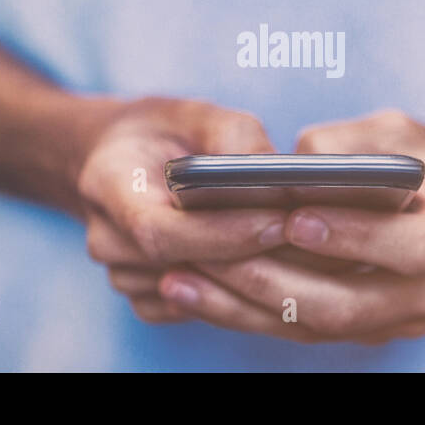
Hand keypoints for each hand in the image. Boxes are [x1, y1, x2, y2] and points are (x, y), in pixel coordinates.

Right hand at [75, 98, 287, 323]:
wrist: (124, 157)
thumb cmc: (168, 131)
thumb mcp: (199, 114)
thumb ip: (235, 139)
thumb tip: (280, 177)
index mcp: (107, 184)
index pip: (159, 230)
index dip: (221, 234)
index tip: (279, 222)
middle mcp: (105, 238)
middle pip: (181, 267)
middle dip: (252, 259)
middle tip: (319, 244)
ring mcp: (121, 275)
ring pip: (193, 295)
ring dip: (251, 281)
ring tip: (308, 255)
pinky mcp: (145, 298)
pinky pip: (194, 310)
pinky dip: (236, 296)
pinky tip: (274, 268)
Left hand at [157, 109, 424, 343]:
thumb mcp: (402, 133)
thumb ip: (353, 145)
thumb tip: (291, 164)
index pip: (411, 250)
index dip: (354, 239)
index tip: (295, 219)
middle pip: (352, 307)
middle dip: (275, 282)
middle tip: (211, 255)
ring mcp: (403, 321)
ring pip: (318, 328)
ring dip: (246, 306)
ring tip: (181, 279)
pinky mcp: (368, 331)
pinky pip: (304, 330)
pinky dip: (249, 312)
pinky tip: (197, 290)